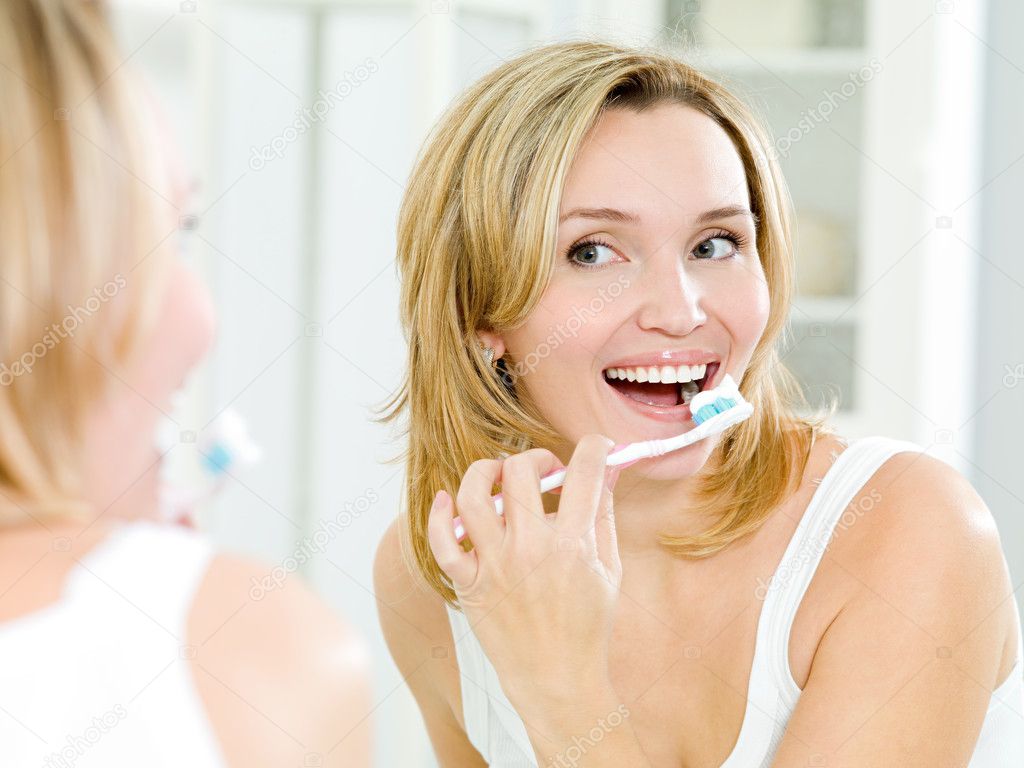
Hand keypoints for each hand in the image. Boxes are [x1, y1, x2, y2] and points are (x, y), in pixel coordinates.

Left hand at [427, 434, 622, 709]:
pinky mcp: (469, 585)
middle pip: (520, 472)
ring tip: (498, 476)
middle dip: (537, 458)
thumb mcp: (610, 569)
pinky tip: (448, 499)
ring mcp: (495, 566)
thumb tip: (608, 474)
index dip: (595, 448)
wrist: (557, 681)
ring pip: (472, 496)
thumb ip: (605, 516)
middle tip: (546, 470)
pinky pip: (442, 542)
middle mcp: (530, 549)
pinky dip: (438, 515)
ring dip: (484, 472)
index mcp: (573, 545)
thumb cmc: (587, 627)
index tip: (596, 447)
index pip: (585, 473)